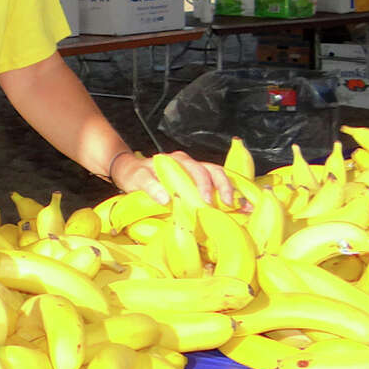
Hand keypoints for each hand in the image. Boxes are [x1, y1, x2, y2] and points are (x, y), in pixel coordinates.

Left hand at [112, 149, 234, 206]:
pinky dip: (227, 193)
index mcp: (178, 161)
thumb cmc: (135, 174)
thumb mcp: (137, 179)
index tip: (206, 201)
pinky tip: (239, 205)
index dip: (204, 185)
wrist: (130, 172)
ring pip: (218, 176)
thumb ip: (149, 185)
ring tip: (238, 206)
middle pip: (214, 171)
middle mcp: (189, 164)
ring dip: (229, 190)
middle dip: (224, 187)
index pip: (197, 170)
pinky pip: (215, 184)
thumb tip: (165, 197)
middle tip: (228, 204)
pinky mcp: (196, 182)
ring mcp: (194, 171)